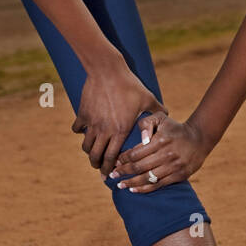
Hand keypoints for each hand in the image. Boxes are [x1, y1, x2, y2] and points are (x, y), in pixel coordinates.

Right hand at [72, 55, 166, 178]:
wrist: (108, 70)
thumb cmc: (130, 84)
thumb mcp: (147, 97)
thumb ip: (157, 109)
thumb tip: (167, 114)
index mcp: (120, 130)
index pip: (113, 157)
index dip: (110, 168)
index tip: (109, 174)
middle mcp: (104, 130)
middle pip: (96, 156)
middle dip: (97, 165)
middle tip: (99, 168)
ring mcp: (92, 122)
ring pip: (86, 145)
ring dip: (88, 152)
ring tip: (92, 153)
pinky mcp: (83, 113)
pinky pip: (77, 128)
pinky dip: (79, 132)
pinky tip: (84, 131)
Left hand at [102, 114, 211, 191]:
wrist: (199, 138)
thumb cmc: (174, 128)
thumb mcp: (161, 118)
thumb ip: (146, 124)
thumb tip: (141, 139)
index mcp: (160, 140)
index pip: (135, 153)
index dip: (122, 159)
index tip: (114, 162)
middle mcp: (167, 154)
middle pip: (139, 167)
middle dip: (122, 172)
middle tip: (111, 175)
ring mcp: (173, 166)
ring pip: (147, 178)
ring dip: (131, 182)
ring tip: (120, 185)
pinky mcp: (179, 175)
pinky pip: (158, 185)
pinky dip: (144, 189)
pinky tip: (134, 189)